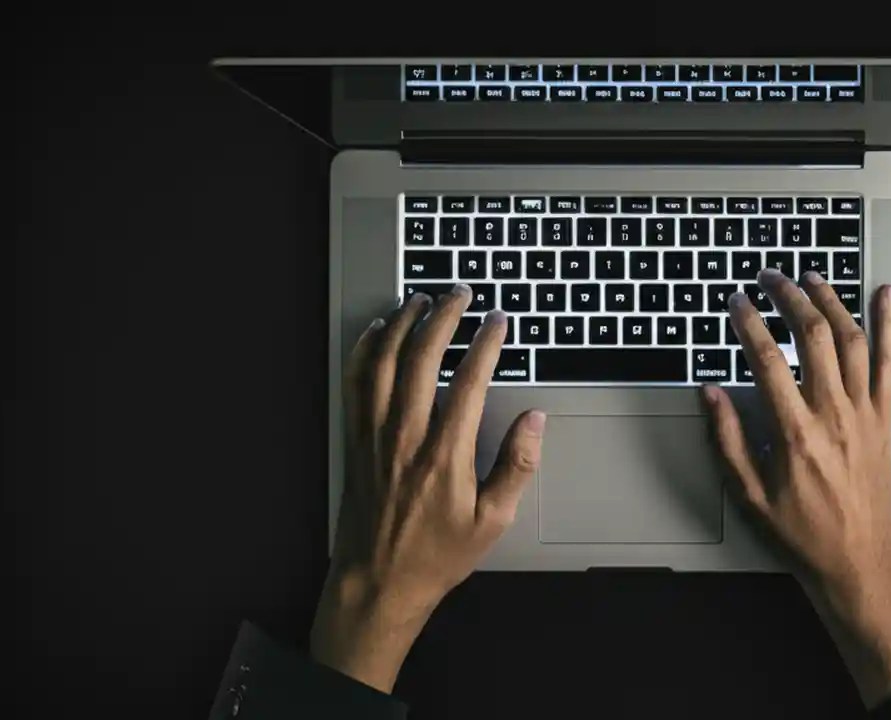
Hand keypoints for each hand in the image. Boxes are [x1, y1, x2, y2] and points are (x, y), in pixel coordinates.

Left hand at [309, 286, 544, 692]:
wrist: (377, 581)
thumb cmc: (437, 554)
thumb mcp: (493, 521)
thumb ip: (517, 466)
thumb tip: (535, 421)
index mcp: (445, 454)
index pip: (469, 381)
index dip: (486, 343)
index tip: (498, 321)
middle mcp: (406, 436)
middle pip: (422, 357)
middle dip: (444, 317)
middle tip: (460, 294)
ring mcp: (375, 435)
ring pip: (384, 362)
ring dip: (403, 323)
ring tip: (420, 299)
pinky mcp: (356, 440)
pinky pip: (355, 383)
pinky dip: (364, 350)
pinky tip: (377, 331)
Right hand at [702, 269, 890, 707]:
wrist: (859, 559)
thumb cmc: (803, 533)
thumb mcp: (749, 494)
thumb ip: (727, 439)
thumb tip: (710, 393)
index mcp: (794, 432)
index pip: (766, 360)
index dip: (748, 323)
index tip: (736, 302)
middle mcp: (832, 414)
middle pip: (811, 336)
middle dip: (788, 297)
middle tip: (769, 277)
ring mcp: (863, 413)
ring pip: (850, 340)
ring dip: (830, 301)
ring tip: (810, 277)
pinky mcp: (883, 418)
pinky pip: (887, 362)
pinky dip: (888, 324)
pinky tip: (886, 294)